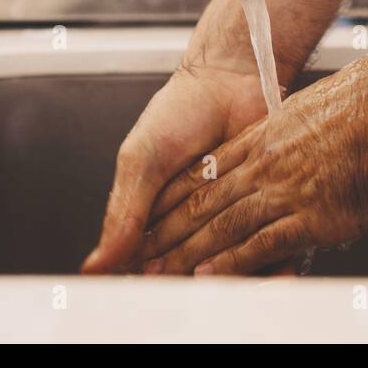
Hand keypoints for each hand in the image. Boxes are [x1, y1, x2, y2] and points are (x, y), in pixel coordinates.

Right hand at [81, 0, 278, 273]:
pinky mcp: (267, 210)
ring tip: (229, 280)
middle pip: (193, 272)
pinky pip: (270, 245)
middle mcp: (195, 224)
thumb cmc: (180, 112)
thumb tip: (96, 266)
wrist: (232, 79)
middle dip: (193, 282)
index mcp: (156, 218)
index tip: (151, 288)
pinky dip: (271, 263)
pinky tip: (269, 272)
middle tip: (190, 287)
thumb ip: (124, 214)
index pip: (150, 265)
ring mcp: (231, 218)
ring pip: (232, 266)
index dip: (151, 280)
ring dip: (232, 278)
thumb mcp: (141, 161)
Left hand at [136, 49, 367, 275]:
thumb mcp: (315, 110)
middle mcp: (267, 160)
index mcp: (266, 135)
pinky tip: (209, 276)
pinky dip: (231, 262)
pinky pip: (262, 242)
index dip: (174, 200)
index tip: (151, 218)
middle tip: (138, 256)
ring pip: (222, 224)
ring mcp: (288, 186)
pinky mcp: (313, 212)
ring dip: (186, 253)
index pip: (205, 174)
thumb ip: (291, 137)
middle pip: (204, 202)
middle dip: (167, 234)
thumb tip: (284, 155)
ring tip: (158, 273)